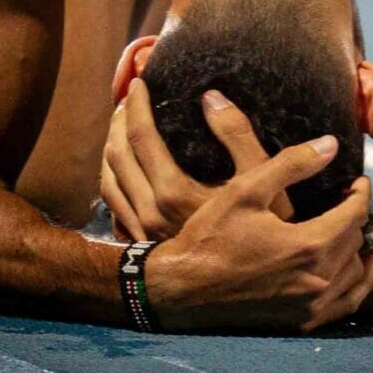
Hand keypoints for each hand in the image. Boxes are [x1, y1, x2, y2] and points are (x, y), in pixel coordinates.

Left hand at [101, 80, 291, 240]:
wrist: (251, 289)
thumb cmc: (264, 233)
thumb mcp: (261, 179)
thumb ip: (237, 134)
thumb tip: (211, 97)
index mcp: (172, 193)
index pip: (140, 136)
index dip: (137, 104)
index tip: (139, 83)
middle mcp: (149, 214)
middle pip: (117, 155)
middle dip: (119, 121)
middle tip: (129, 100)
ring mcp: (143, 233)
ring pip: (109, 181)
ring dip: (111, 148)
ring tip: (122, 129)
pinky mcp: (144, 246)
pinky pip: (114, 206)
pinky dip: (113, 180)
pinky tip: (125, 173)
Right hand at [146, 137, 372, 333]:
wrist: (181, 289)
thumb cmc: (209, 237)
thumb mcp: (246, 190)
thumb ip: (292, 165)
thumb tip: (331, 146)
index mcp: (308, 245)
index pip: (355, 213)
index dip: (360, 193)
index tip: (357, 182)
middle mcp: (317, 280)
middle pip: (355, 241)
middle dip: (354, 217)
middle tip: (345, 200)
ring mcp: (310, 306)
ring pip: (355, 273)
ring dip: (355, 248)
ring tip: (347, 229)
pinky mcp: (301, 323)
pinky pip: (346, 305)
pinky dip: (357, 285)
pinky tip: (359, 270)